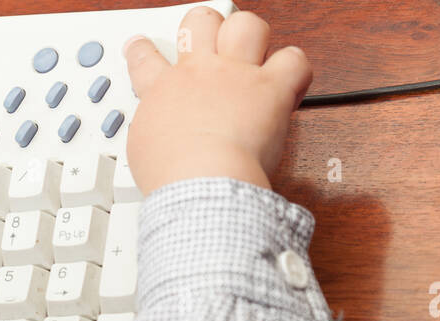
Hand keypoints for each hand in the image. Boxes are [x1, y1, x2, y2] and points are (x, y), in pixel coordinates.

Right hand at [123, 7, 312, 195]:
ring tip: (253, 57)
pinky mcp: (272, 88)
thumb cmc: (171, 174)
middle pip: (201, 22)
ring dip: (252, 38)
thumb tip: (160, 139)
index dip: (143, 49)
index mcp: (164, 90)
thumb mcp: (143, 153)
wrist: (200, 180)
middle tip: (210, 46)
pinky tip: (290, 87)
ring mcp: (237, 75)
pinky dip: (296, 72)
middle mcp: (201, 72)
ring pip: (247, 26)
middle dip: (206, 27)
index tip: (143, 47)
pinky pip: (294, 61)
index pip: (147, 58)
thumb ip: (153, 134)